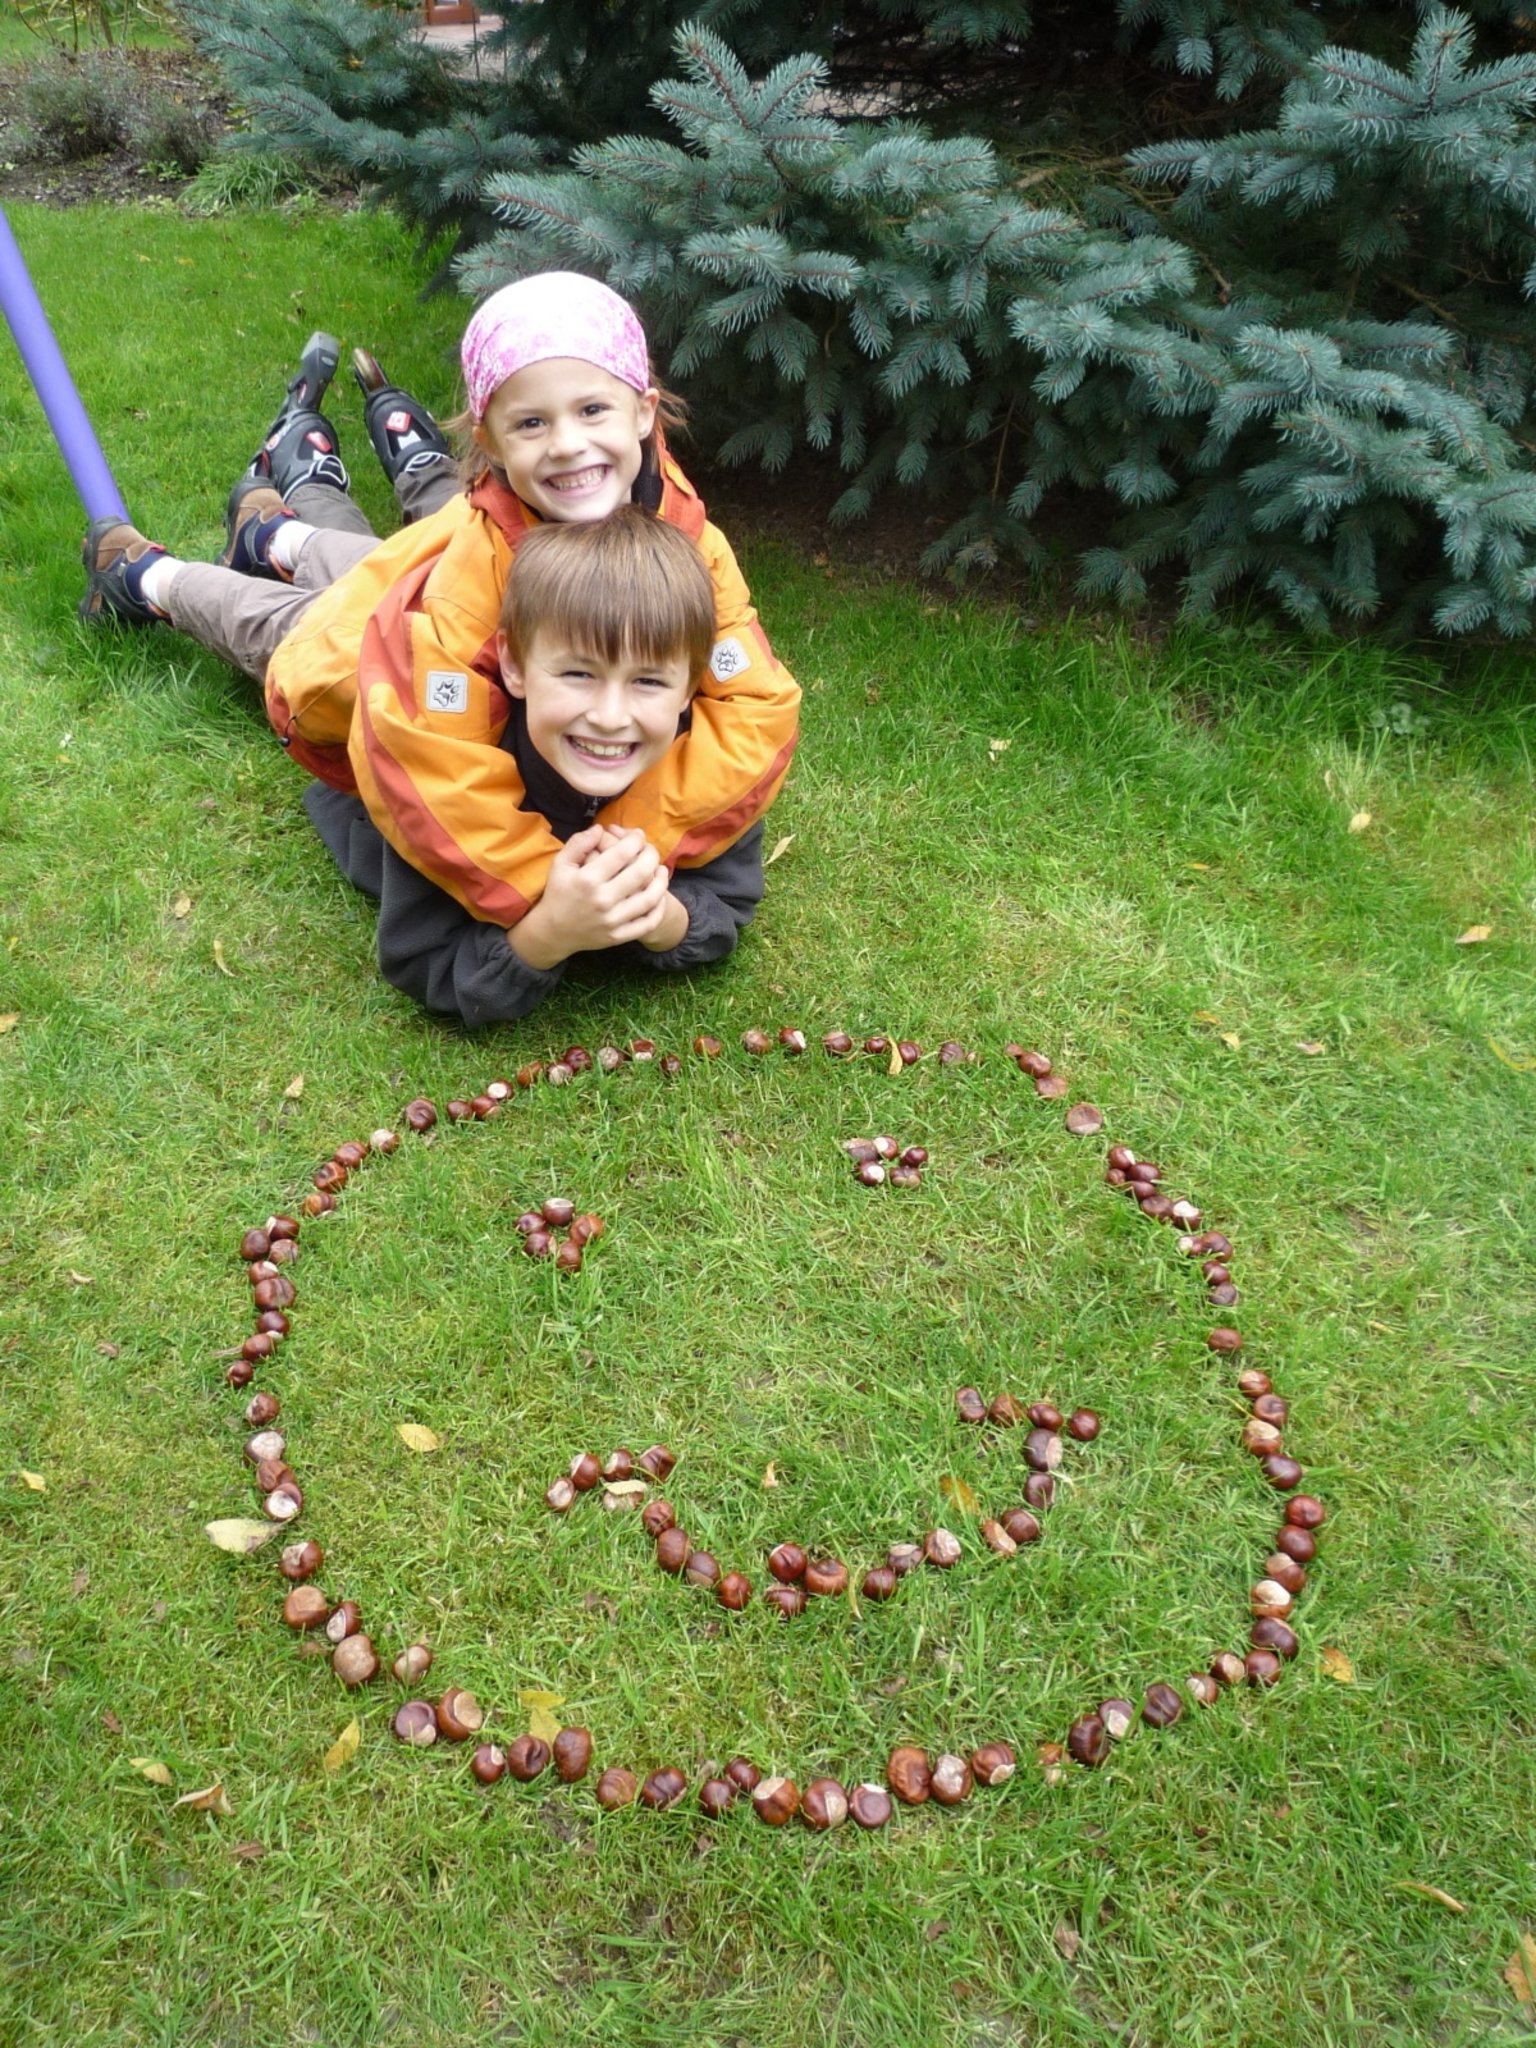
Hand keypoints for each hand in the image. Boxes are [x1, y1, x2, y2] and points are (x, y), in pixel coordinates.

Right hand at [508, 825, 669, 967]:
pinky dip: (658, 908)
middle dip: (651, 855)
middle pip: (640, 872)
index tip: (638, 835)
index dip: (635, 839)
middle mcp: (602, 900)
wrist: (553, 932)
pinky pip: (648, 923)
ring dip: (661, 880)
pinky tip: (659, 895)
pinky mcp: (618, 936)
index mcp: (587, 879)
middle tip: (650, 849)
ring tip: (661, 869)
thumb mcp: (560, 864)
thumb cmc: (558, 893)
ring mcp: (612, 921)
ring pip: (649, 898)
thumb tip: (600, 828)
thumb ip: (578, 843)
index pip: (622, 853)